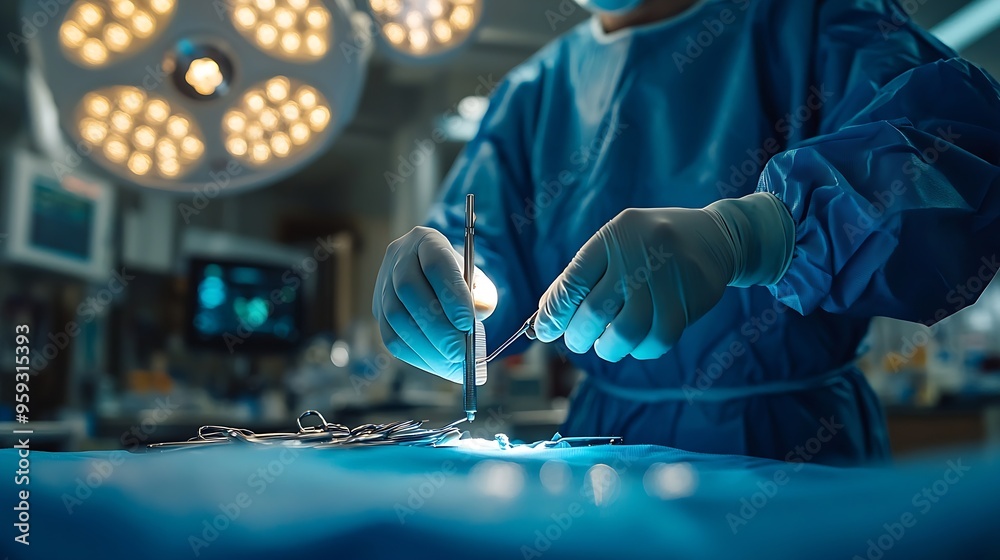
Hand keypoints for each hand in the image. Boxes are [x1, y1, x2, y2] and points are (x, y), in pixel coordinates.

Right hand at [373, 227, 496, 381]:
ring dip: (426, 347)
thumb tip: (483, 310)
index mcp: (426, 241)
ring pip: (395, 317)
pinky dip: (416, 356)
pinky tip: (438, 365)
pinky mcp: (377, 310)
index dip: (451, 294)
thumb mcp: (476, 278)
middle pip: (409, 291)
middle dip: (437, 327)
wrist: (431, 273)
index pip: (435, 264)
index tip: (468, 323)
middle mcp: (398, 258)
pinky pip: (390, 338)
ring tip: (452, 364)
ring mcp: (382, 284)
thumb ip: (483, 293)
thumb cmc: (458, 278)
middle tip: (460, 352)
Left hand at [534, 192, 792, 361]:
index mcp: (613, 238)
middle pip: (594, 311)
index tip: (544, 331)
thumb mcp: (617, 244)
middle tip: (578, 341)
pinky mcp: (688, 301)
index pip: (572, 282)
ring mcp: (665, 279)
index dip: (554, 313)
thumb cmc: (651, 246)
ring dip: (608, 348)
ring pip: (624, 332)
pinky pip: (656, 340)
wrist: (716, 237)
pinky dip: (640, 350)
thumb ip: (584, 277)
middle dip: (578, 335)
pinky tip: (635, 344)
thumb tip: (546, 321)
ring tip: (605, 346)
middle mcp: (637, 256)